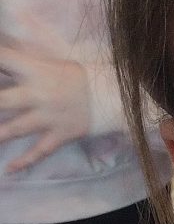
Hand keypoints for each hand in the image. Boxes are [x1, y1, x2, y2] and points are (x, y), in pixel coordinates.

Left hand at [0, 39, 91, 170]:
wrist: (112, 97)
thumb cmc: (77, 77)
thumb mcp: (51, 63)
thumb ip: (25, 62)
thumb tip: (4, 53)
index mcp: (35, 70)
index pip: (4, 59)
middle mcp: (39, 94)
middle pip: (4, 100)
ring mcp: (49, 116)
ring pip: (17, 128)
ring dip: (0, 135)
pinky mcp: (60, 134)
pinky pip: (40, 150)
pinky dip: (26, 161)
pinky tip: (10, 169)